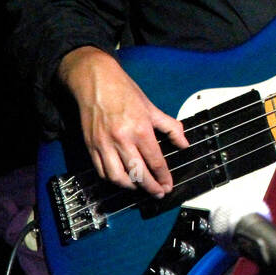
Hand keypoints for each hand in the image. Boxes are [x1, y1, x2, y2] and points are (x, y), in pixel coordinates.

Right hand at [58, 46, 189, 197]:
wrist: (95, 81)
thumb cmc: (124, 92)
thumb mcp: (151, 107)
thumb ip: (170, 127)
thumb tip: (184, 143)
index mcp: (140, 129)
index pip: (155, 161)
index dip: (163, 177)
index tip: (168, 185)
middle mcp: (122, 140)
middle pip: (138, 173)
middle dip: (150, 187)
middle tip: (158, 193)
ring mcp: (104, 145)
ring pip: (118, 177)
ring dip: (131, 186)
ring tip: (140, 187)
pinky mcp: (91, 146)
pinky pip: (101, 171)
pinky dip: (113, 179)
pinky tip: (122, 179)